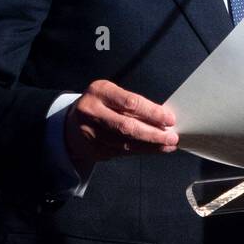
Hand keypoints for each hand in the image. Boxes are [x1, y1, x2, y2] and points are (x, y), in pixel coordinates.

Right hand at [63, 79, 178, 171]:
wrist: (71, 123)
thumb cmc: (99, 105)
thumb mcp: (112, 94)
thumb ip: (132, 104)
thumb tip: (162, 117)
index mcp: (99, 91)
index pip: (130, 103)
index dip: (152, 113)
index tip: (169, 119)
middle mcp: (92, 111)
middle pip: (127, 126)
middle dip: (153, 134)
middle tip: (172, 137)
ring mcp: (90, 132)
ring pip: (125, 143)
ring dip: (150, 146)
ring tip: (167, 145)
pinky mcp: (93, 149)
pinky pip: (121, 152)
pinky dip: (139, 151)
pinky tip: (152, 150)